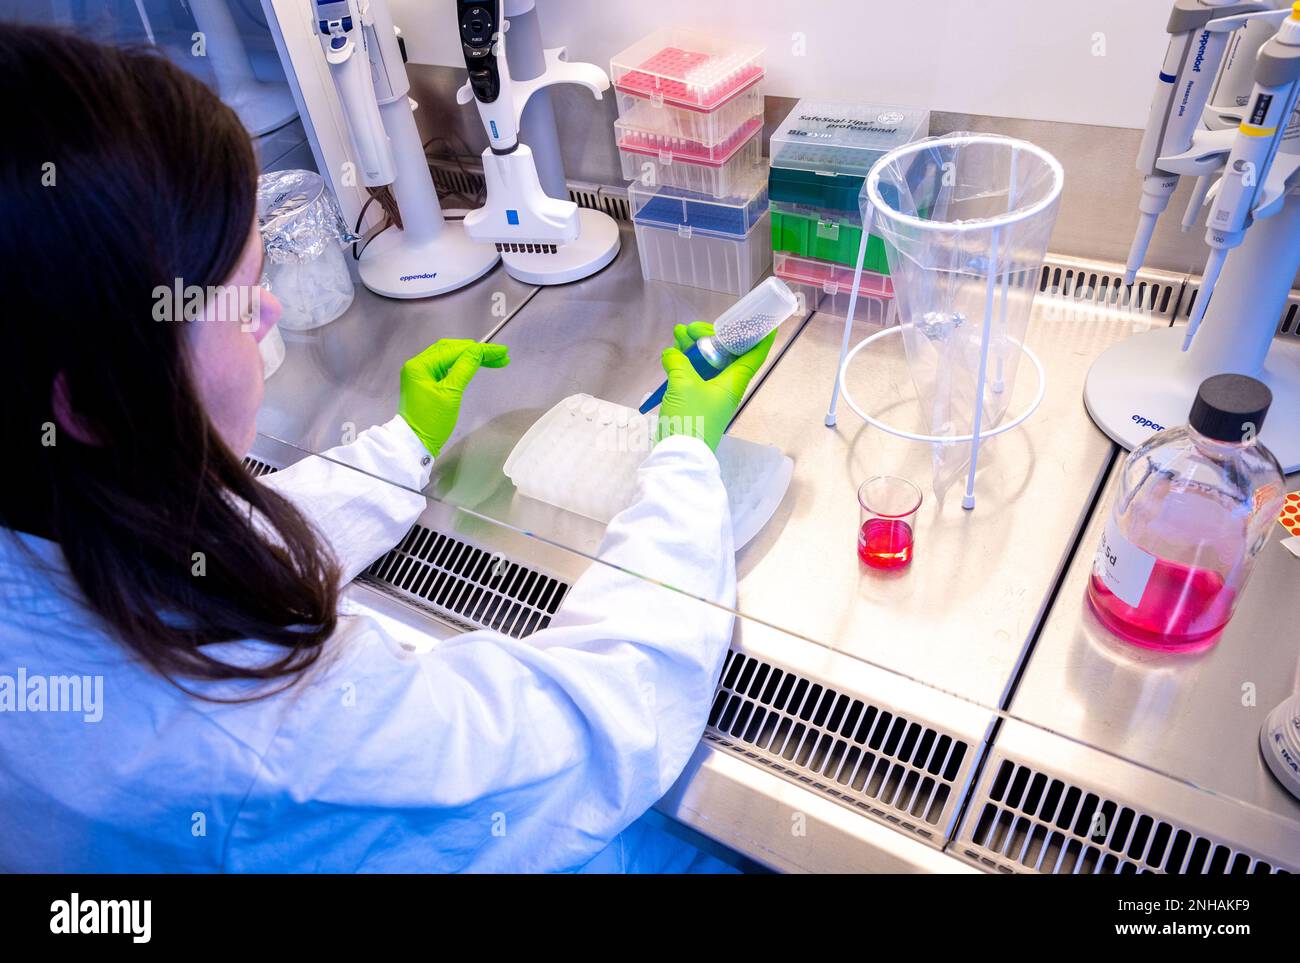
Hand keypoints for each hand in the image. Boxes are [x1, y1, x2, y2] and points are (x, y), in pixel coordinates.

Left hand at [398, 339, 509, 456]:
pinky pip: (446, 367)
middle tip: (500, 355)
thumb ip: (465, 368)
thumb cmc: (431, 421)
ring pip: (450, 357)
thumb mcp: (451, 393)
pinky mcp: (426, 382)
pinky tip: (475, 366)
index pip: (454, 350)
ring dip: (471, 357)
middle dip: (477, 351)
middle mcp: (418, 365)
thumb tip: (479, 351)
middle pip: (451, 349)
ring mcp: (421, 374)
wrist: (415, 444)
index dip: (480, 349)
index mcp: (420, 365)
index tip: (501, 351)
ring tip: (494, 360)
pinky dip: (462, 365)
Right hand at [657, 322, 774, 450]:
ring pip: (708, 363)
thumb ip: (678, 362)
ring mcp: (711, 394)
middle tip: (692, 328)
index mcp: (733, 382)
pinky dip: (687, 362)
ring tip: (678, 333)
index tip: (767, 324)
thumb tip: (672, 353)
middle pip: (726, 354)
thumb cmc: (691, 418)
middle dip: (710, 336)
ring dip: (694, 347)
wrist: (680, 454)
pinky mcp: (697, 401)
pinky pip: (696, 374)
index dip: (761, 339)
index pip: (754, 356)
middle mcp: (726, 386)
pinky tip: (674, 352)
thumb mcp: (683, 384)